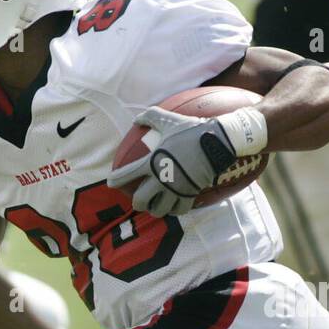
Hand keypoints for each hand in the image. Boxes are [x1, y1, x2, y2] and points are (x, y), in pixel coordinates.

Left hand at [109, 105, 265, 217]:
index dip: (115, 181)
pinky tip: (172, 206)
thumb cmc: (191, 130)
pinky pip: (178, 211)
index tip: (111, 183)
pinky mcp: (190, 194)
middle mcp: (161, 179)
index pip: (126, 175)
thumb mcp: (169, 119)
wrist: (216, 142)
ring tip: (155, 205)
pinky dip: (174, 210)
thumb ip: (150, 117)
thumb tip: (136, 119)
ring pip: (158, 210)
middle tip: (139, 199)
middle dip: (137, 202)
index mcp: (152, 162)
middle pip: (140, 201)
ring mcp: (176, 189)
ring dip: (155, 209)